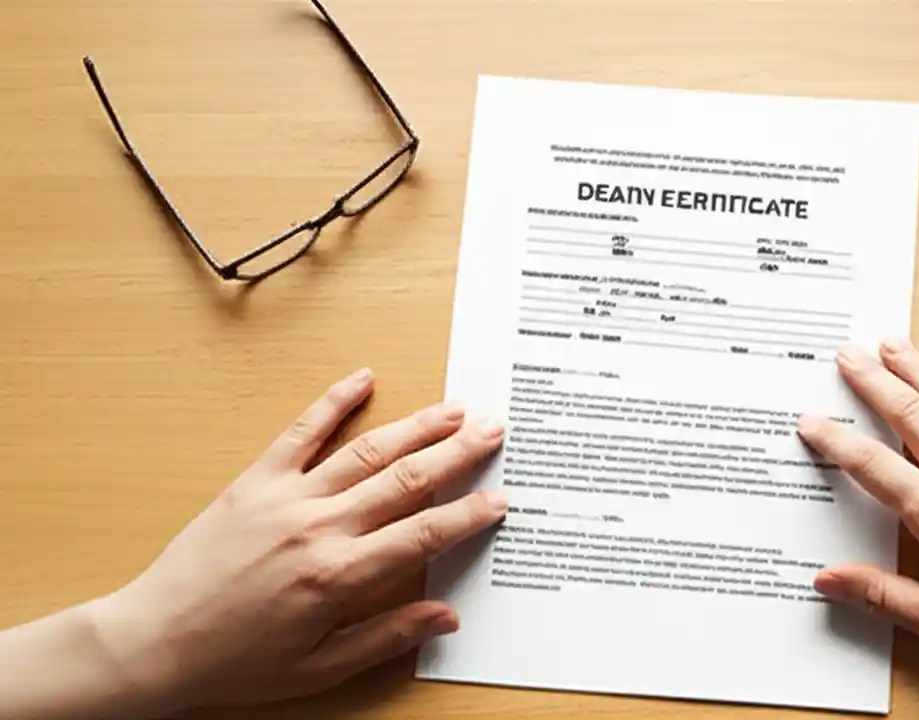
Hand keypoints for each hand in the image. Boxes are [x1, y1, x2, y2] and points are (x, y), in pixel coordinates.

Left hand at [87, 369, 506, 712]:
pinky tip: (363, 379)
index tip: (500, 499)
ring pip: (366, 452)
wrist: (156, 641)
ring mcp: (286, 498)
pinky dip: (333, 402)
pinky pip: (300, 432)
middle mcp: (318, 528)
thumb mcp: (320, 667)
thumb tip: (446, 616)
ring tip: (452, 409)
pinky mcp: (255, 481)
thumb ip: (387, 636)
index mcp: (339, 576)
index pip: (424, 535)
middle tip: (492, 430)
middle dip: (457, 453)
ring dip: (415, 426)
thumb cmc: (237, 662)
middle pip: (406, 480)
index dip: (469, 515)